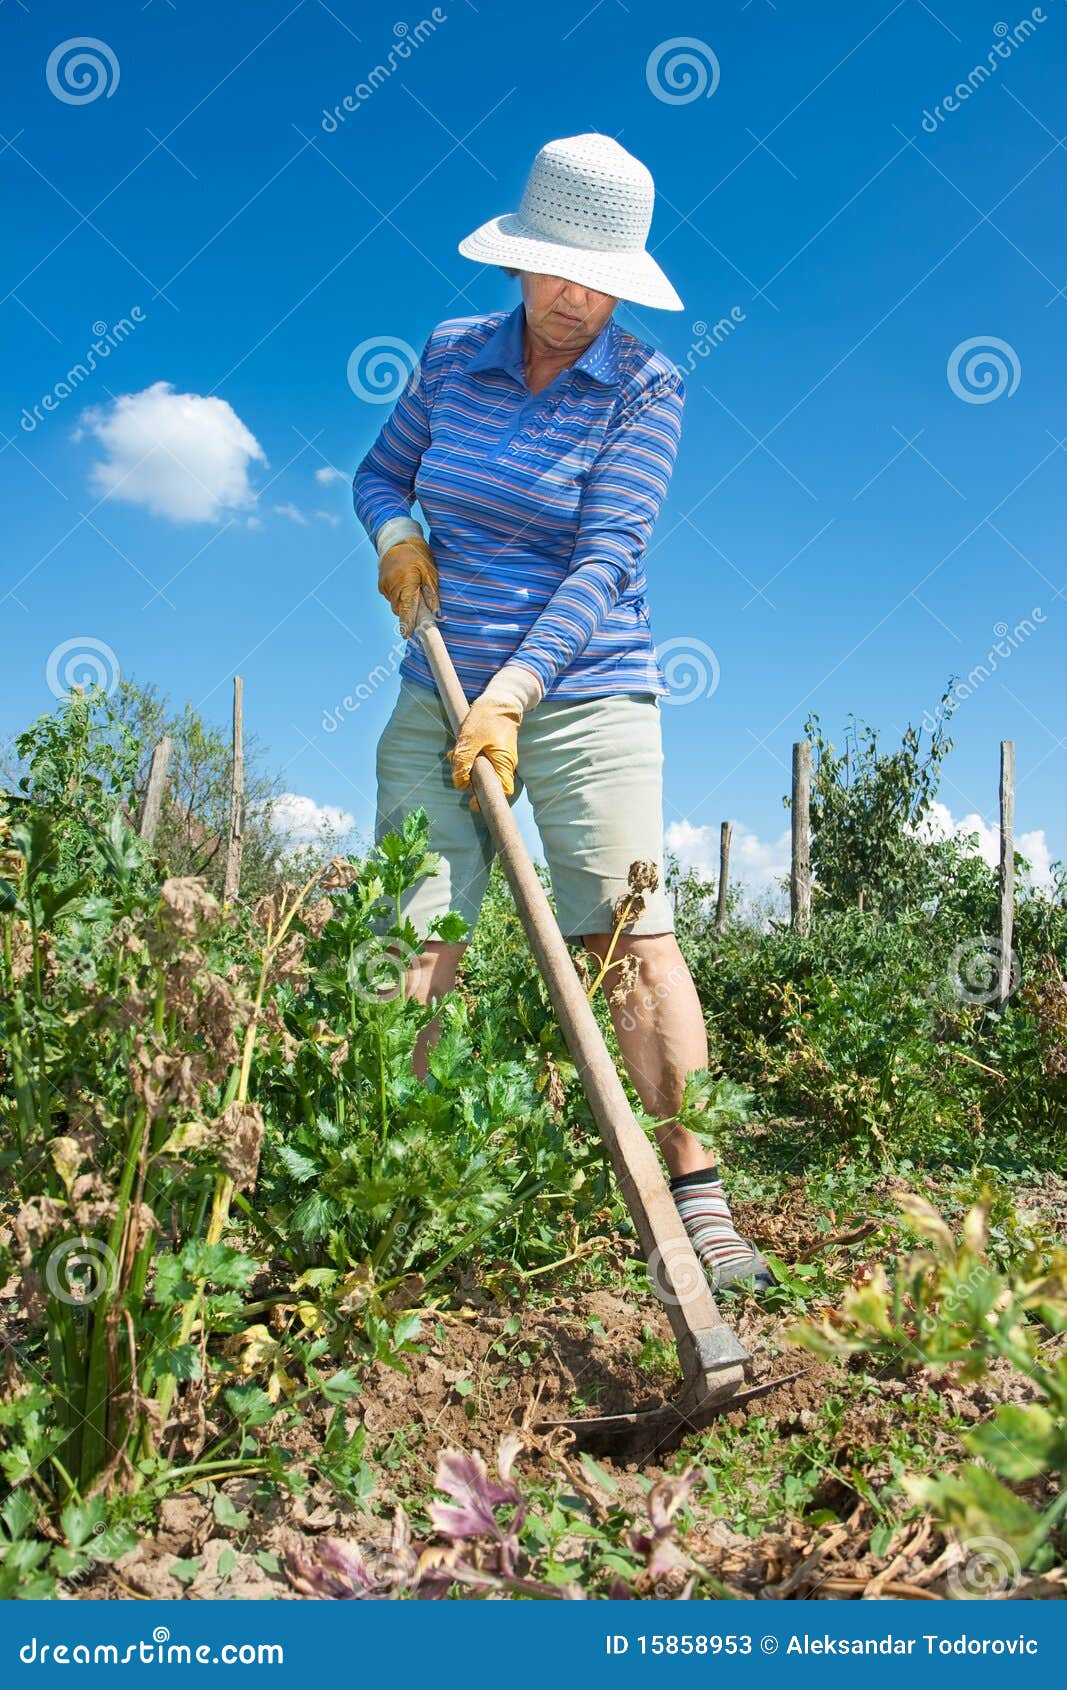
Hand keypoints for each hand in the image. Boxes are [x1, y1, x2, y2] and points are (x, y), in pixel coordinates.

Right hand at [378, 536, 439, 636]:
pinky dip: (399, 596)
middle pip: (401, 610)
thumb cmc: (417, 554)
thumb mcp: (430, 572)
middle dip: (410, 613)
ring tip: (413, 590)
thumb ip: (432, 593)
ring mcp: (385, 586)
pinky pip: (392, 597)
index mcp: (406, 583)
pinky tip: (405, 585)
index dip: (408, 624)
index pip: (407, 609)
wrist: (397, 539)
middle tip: (421, 610)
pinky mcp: (381, 585)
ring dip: (405, 603)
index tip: (407, 636)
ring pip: (396, 604)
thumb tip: (436, 613)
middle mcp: (392, 587)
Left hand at [449, 665, 542, 806]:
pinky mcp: (494, 752)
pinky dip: (469, 760)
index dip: (488, 799)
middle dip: (469, 781)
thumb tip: (459, 782)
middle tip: (456, 772)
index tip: (472, 801)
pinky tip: (459, 750)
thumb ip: (463, 761)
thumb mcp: (470, 738)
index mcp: (504, 763)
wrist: (500, 700)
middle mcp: (505, 764)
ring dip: (466, 768)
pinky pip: (481, 763)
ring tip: (453, 755)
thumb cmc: (487, 717)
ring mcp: (500, 758)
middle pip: (488, 784)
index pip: (503, 791)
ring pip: (482, 773)